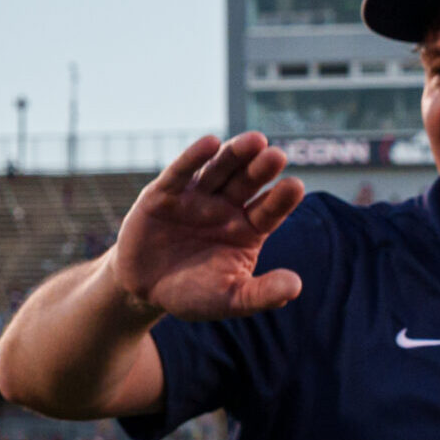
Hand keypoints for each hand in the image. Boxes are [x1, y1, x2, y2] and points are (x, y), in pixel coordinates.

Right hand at [107, 133, 305, 321]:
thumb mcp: (229, 299)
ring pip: (219, 170)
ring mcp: (196, 197)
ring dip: (236, 154)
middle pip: (248, 182)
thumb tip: (296, 287)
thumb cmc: (192, 293)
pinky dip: (194, 157)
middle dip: (261, 168)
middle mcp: (225, 207)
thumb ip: (261, 293)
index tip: (294, 186)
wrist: (143, 290)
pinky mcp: (165, 194)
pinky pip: (181, 173)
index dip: (281, 199)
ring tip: (255, 140)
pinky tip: (210, 143)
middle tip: (277, 156)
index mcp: (247, 229)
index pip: (269, 210)